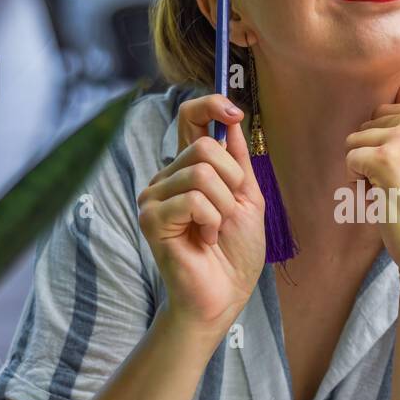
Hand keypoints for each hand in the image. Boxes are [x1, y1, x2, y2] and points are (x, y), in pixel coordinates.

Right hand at [137, 93, 265, 332]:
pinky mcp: (152, 218)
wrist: (225, 294)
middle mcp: (166, 178)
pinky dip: (212, 221)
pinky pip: (194, 199)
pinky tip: (204, 240)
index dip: (210, 105)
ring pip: (203, 173)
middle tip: (229, 212)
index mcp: (188, 169)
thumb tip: (232, 120)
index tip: (234, 111)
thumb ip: (239, 161)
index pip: (188, 118)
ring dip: (224, 206)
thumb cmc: (235, 252)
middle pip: (206, 147)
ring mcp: (154, 197)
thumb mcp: (248, 198)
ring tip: (216, 229)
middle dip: (233, 181)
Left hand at [343, 81, 399, 273]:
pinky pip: (349, 161)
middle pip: (367, 124)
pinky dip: (359, 184)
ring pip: (354, 141)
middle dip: (374, 156)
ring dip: (365, 171)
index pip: (384, 114)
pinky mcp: (385, 158)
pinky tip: (384, 198)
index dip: (390, 148)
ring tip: (394, 191)